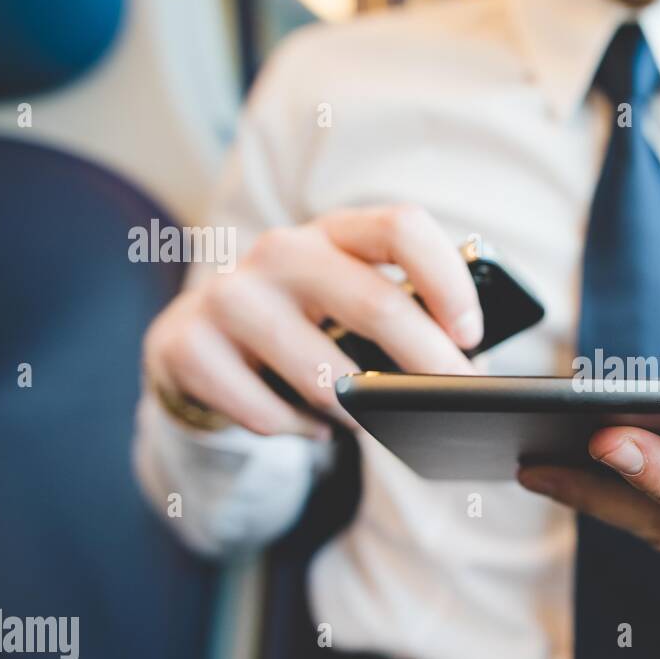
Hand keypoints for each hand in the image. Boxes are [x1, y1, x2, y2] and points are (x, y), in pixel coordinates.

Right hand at [142, 205, 481, 436]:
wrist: (199, 341)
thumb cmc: (307, 324)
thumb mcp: (351, 302)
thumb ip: (403, 316)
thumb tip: (469, 374)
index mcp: (334, 231)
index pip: (402, 227)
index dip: (446, 281)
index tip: (470, 334)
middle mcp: (280, 251)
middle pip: (376, 304)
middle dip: (430, 365)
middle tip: (455, 403)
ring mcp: (229, 296)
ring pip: (326, 375)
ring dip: (363, 412)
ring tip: (373, 419)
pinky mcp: (189, 346)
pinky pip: (270, 414)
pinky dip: (302, 431)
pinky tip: (310, 425)